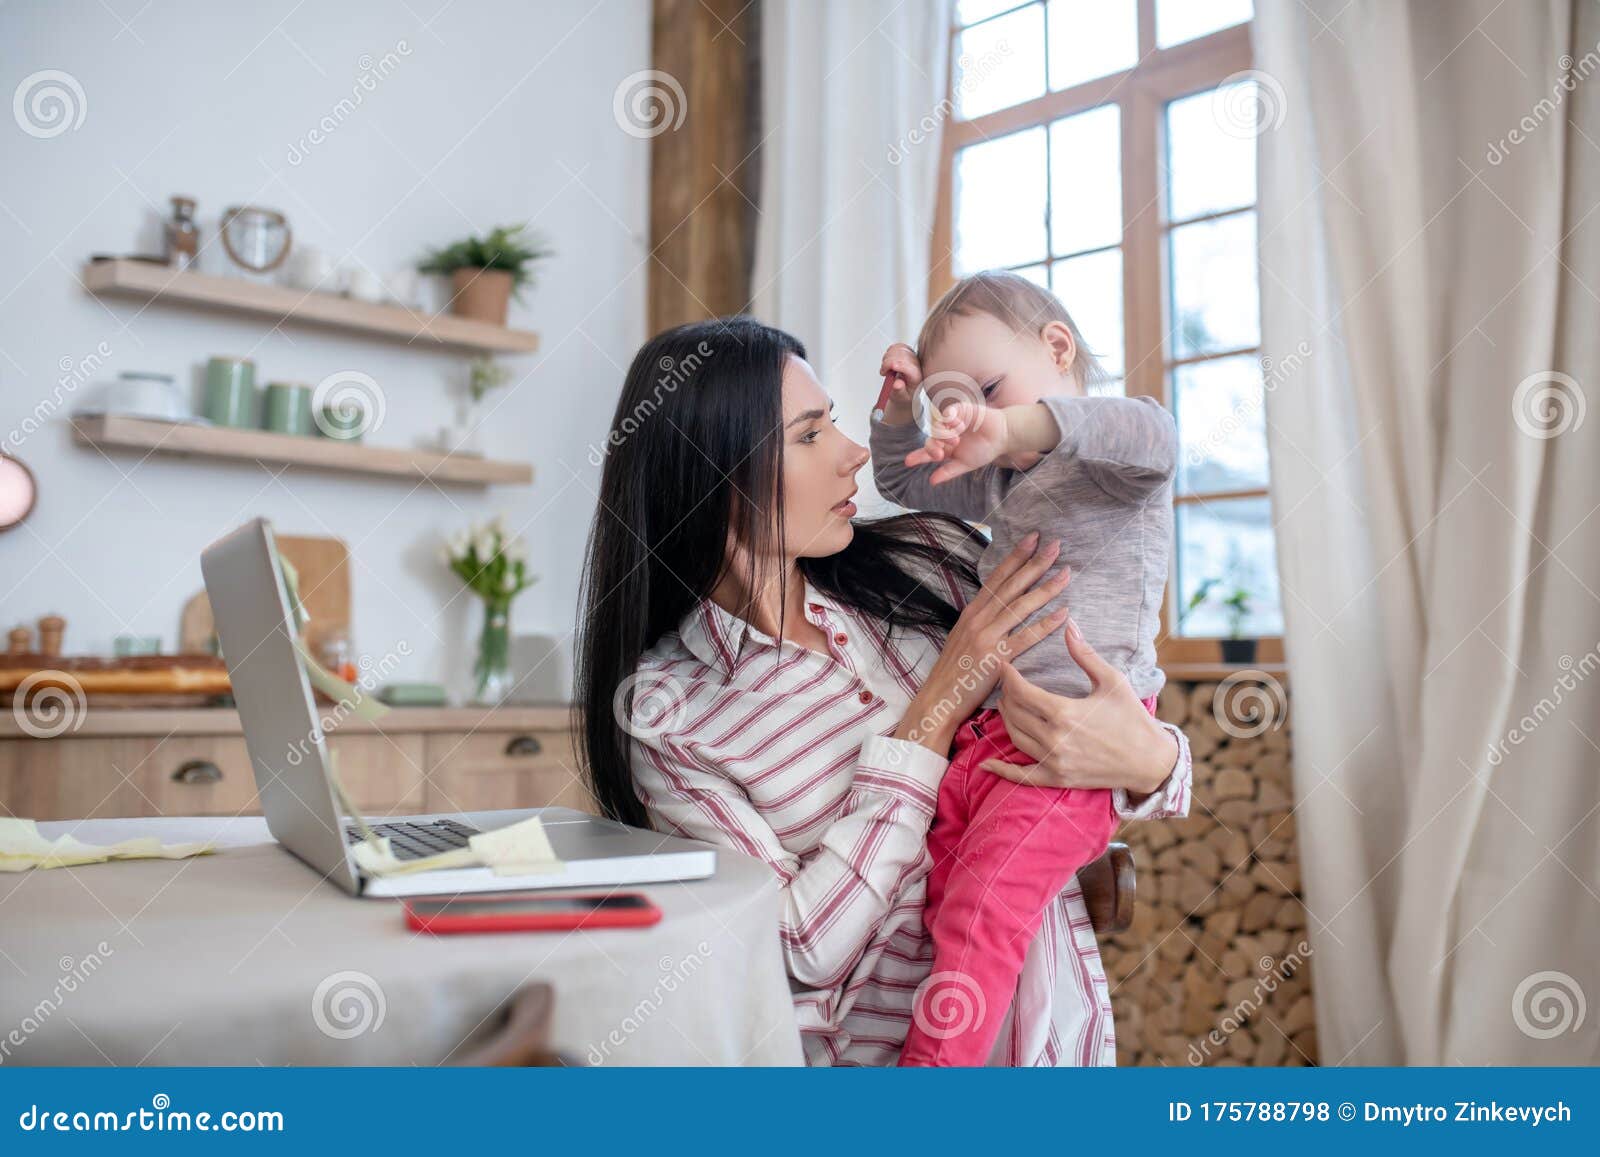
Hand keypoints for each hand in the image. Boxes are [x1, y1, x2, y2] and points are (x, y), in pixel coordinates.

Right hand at [878, 343, 919, 423]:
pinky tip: (889, 361)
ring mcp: (913, 357)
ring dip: (888, 357)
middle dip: (888, 363)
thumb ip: (899, 391)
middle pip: (901, 355)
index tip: (884, 372)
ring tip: (887, 368)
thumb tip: (897, 384)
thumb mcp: (900, 397)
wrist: (906, 391)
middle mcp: (916, 365)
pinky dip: (890, 352)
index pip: (907, 366)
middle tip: (885, 373)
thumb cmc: (904, 394)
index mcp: (916, 376)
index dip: (893, 365)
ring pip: (898, 349)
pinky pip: (898, 346)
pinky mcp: (908, 352)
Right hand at [895, 530, 1072, 752]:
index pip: (997, 577)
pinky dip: (1046, 624)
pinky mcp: (996, 658)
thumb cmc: (953, 671)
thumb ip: (980, 621)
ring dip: (1046, 588)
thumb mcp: (961, 637)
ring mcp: (987, 637)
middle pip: (1012, 585)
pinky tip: (1063, 613)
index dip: (1016, 556)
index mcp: (971, 612)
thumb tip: (998, 606)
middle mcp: (978, 619)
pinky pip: (1026, 637)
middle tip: (1056, 544)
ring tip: (1066, 573)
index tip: (1033, 538)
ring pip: (1021, 606)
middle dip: (1035, 563)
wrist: (939, 698)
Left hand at [904, 397, 1010, 484]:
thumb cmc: (985, 450)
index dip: (918, 456)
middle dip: (932, 446)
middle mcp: (946, 433)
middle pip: (931, 438)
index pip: (928, 451)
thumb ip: (948, 472)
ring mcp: (952, 421)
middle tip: (939, 453)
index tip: (907, 462)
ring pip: (937, 425)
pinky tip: (956, 424)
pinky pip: (948, 412)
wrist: (1002, 436)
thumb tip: (931, 482)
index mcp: (946, 447)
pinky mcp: (960, 410)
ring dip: (943, 434)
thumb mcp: (965, 464)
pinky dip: (949, 418)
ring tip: (955, 440)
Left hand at [978, 617, 1178, 794]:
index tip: (1003, 665)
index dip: (1008, 677)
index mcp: (1064, 713)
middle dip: (1006, 695)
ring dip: (1005, 720)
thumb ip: (1084, 654)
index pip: (1022, 692)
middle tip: (1005, 682)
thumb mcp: (1111, 681)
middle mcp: (1054, 739)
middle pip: (1014, 713)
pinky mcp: (1057, 779)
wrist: (1149, 760)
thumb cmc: (1132, 717)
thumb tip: (1068, 625)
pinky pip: (1021, 776)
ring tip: (1005, 704)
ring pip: (1014, 738)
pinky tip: (987, 765)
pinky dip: (1002, 770)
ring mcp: (1053, 762)